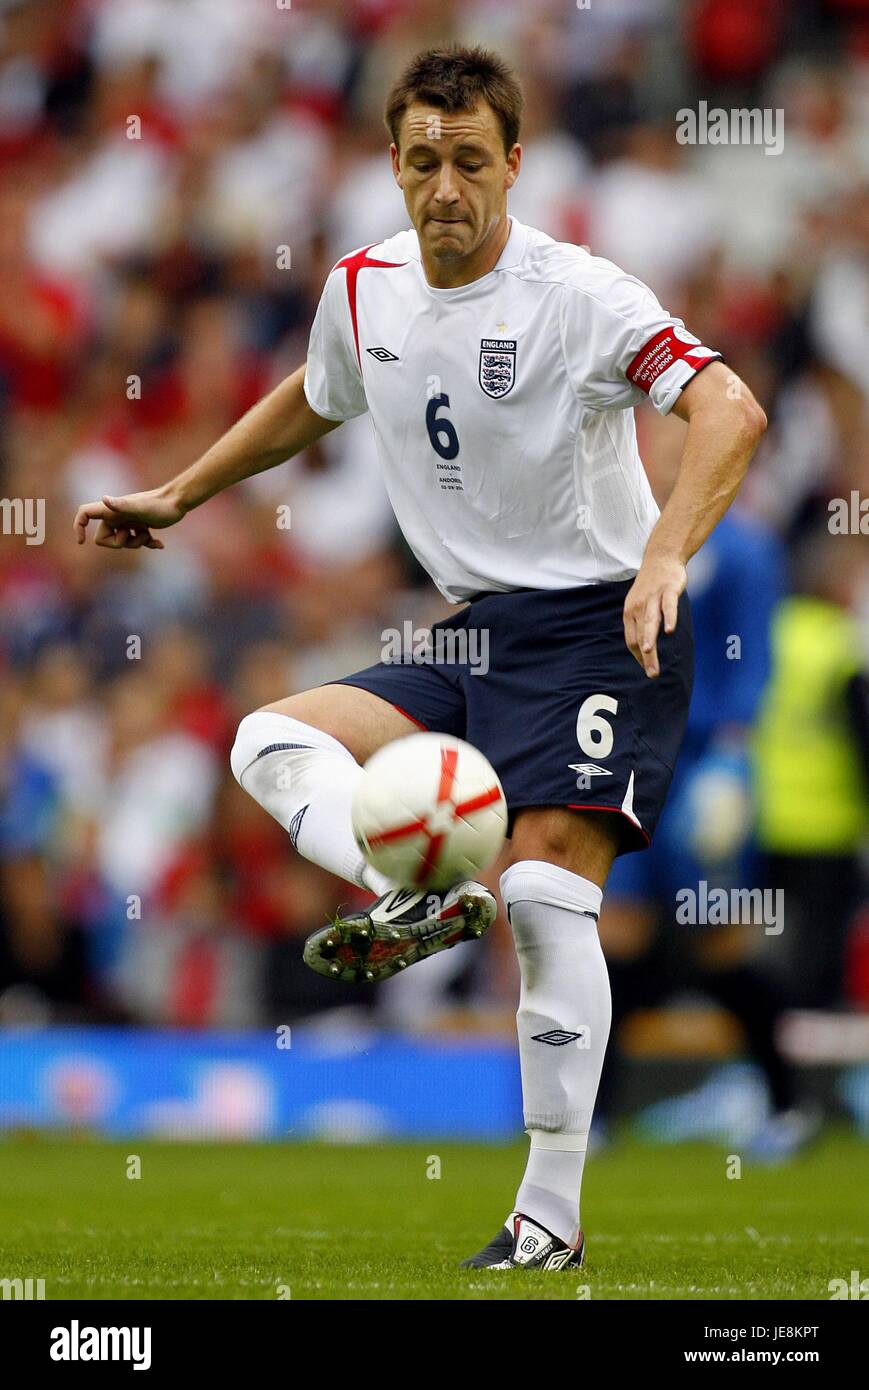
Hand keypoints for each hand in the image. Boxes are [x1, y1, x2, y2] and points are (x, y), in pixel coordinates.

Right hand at [73, 487, 185, 549]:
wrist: (178, 501)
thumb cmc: (159, 505)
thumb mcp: (140, 508)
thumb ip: (121, 505)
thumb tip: (104, 500)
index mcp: (111, 509)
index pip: (84, 513)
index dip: (78, 526)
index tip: (81, 541)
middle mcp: (116, 514)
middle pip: (104, 538)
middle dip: (119, 542)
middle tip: (134, 534)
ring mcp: (128, 521)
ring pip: (121, 542)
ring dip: (135, 543)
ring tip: (148, 533)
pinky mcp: (140, 526)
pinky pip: (136, 541)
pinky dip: (146, 543)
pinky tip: (159, 544)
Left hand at [623, 552, 686, 677]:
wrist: (661, 558)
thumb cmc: (651, 586)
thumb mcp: (640, 605)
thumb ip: (641, 624)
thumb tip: (643, 648)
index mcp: (630, 613)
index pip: (631, 640)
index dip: (638, 656)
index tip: (646, 669)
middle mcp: (638, 607)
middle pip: (640, 635)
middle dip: (646, 656)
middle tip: (652, 674)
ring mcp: (653, 598)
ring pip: (650, 621)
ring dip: (650, 638)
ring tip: (649, 653)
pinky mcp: (667, 590)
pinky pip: (668, 606)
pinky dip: (669, 618)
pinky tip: (670, 630)